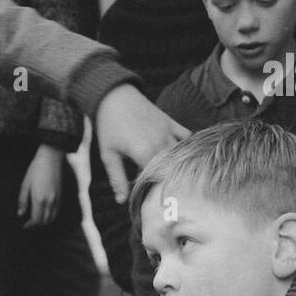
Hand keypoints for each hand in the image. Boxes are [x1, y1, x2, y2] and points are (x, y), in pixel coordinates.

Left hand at [18, 145, 63, 228]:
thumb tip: (20, 213)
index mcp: (39, 200)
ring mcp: (57, 199)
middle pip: (44, 221)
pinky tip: (45, 212)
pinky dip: (50, 216)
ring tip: (37, 220)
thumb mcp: (25, 184)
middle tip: (29, 223)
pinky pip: (56, 212)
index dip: (30, 225)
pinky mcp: (61, 196)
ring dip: (44, 222)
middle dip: (36, 225)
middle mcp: (49, 202)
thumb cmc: (36, 169)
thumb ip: (23, 200)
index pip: (36, 220)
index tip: (24, 226)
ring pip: (51, 218)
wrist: (51, 157)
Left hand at [94, 84, 189, 203]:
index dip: (155, 191)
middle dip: (167, 181)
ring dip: (176, 166)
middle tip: (162, 191)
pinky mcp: (170, 122)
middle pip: (171, 170)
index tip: (151, 198)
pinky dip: (186, 147)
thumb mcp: (109, 155)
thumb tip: (122, 201)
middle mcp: (160, 143)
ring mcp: (167, 131)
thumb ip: (117, 178)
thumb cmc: (109, 125)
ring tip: (172, 178)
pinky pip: (186, 136)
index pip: (157, 180)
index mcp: (145, 153)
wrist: (113, 95)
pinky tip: (182, 157)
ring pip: (180, 155)